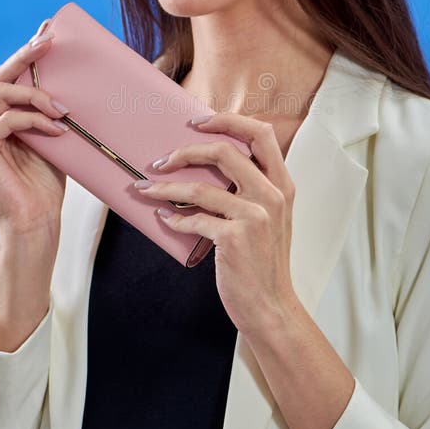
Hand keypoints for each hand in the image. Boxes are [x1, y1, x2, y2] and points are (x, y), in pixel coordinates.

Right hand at [0, 19, 69, 236]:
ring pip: (0, 93)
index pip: (9, 79)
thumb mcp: (53, 141)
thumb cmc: (46, 186)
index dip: (26, 54)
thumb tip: (74, 84)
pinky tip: (57, 128)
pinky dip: (34, 119)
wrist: (35, 224)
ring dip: (35, 94)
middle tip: (50, 42)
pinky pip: (6, 120)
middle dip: (25, 57)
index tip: (48, 33)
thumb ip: (51, 115)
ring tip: (63, 106)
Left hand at [134, 113, 297, 336]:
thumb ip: (253, 190)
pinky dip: (173, 219)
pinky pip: (194, 219)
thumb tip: (209, 168)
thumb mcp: (271, 219)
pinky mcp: (235, 238)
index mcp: (282, 185)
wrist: (271, 307)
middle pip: (224, 151)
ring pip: (199, 187)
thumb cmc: (264, 263)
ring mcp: (254, 216)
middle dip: (185, 151)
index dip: (228, 121)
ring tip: (146, 188)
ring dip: (166, 187)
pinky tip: (164, 220)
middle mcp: (272, 195)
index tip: (198, 123)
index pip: (261, 134)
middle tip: (161, 160)